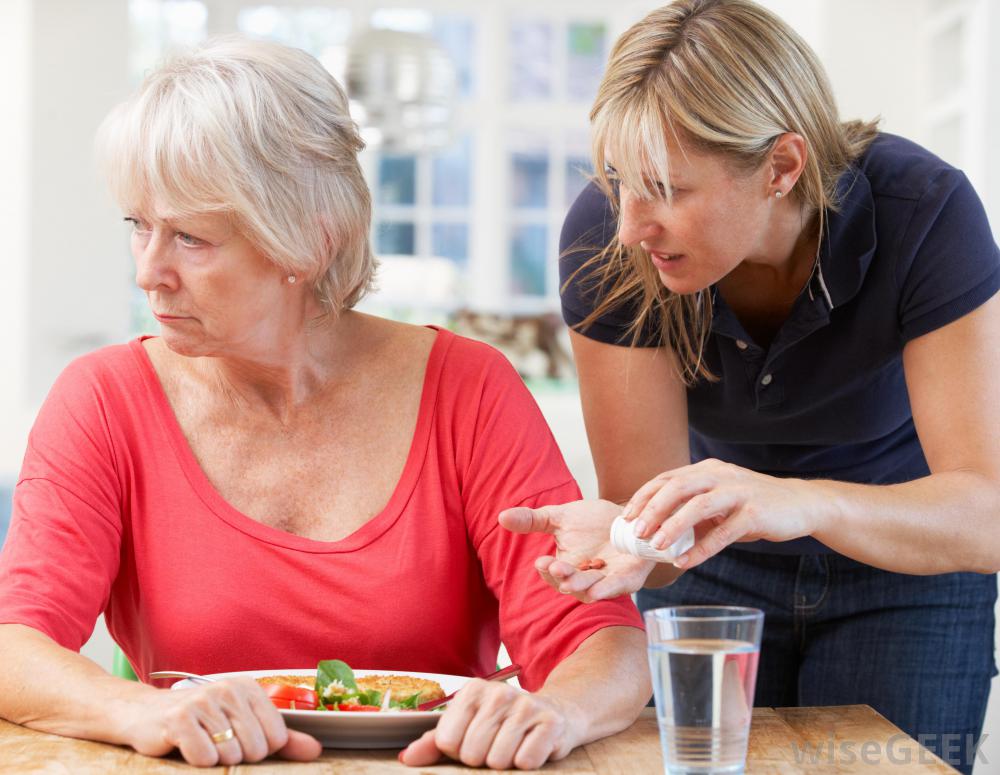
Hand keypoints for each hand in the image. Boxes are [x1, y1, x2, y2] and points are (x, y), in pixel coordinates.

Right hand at [119, 677, 321, 766]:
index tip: (237, 740)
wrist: (142, 715)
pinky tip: (185, 748)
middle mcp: (228, 690)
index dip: (259, 750)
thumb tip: (316, 750)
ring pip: (231, 755)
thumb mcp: (241, 725)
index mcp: (248, 688)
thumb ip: (281, 739)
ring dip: (214, 760)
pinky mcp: (179, 720)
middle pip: (256, 749)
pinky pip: (205, 758)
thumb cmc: (197, 722)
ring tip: (200, 744)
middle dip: (237, 757)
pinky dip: (197, 762)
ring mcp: (203, 702)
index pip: (277, 737)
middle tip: (214, 743)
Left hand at [398, 679, 581, 768]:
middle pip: (472, 753)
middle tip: (496, 746)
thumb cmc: (502, 724)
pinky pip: (526, 761)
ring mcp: (526, 705)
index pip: (447, 741)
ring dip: (505, 763)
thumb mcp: (467, 727)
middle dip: (482, 759)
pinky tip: (531, 748)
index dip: (459, 752)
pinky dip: (527, 763)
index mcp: (472, 690)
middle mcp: (499, 693)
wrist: (553, 713)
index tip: (473, 741)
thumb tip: (406, 759)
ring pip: (498, 760)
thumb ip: (435, 743)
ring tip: (514, 747)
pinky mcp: (550, 722)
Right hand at [499, 500, 654, 601]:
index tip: (541, 562)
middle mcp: (586, 578)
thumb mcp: (560, 516)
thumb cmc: (594, 521)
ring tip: (570, 583)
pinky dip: (608, 589)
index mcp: (568, 567)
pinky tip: (599, 590)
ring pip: (593, 590)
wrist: (630, 517)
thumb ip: (532, 520)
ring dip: (581, 587)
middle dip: (563, 578)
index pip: (553, 574)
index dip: (547, 571)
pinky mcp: (630, 578)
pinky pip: (619, 587)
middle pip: (572, 585)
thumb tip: (501, 517)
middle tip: (555, 569)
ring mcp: (609, 581)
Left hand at [624, 458, 825, 568]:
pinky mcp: (754, 514)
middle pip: (678, 487)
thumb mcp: (719, 501)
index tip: (626, 516)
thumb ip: (692, 510)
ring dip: (673, 526)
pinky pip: (723, 533)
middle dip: (653, 509)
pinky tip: (685, 563)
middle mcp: (720, 476)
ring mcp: (738, 493)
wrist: (800, 505)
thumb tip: (655, 532)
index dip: (644, 496)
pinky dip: (701, 549)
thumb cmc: (752, 505)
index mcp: (707, 470)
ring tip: (655, 546)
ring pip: (698, 506)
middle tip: (635, 531)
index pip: (667, 478)